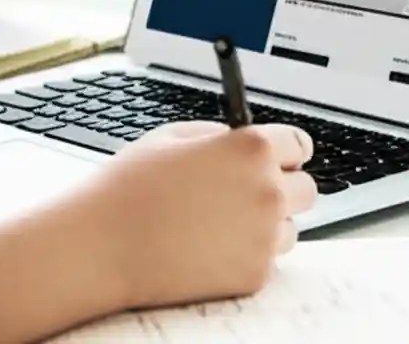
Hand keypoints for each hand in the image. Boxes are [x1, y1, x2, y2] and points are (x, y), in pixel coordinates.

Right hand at [87, 121, 315, 307]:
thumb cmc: (129, 189)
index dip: (285, 152)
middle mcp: (268, 190)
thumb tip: (238, 139)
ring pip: (289, 228)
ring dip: (266, 226)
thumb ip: (217, 135)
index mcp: (250, 148)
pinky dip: (244, 256)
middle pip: (306, 189)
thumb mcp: (170, 138)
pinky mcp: (255, 273)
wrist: (103, 246)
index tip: (278, 161)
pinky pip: (265, 260)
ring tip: (215, 226)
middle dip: (281, 190)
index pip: (299, 144)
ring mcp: (265, 235)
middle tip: (243, 196)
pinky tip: (206, 249)